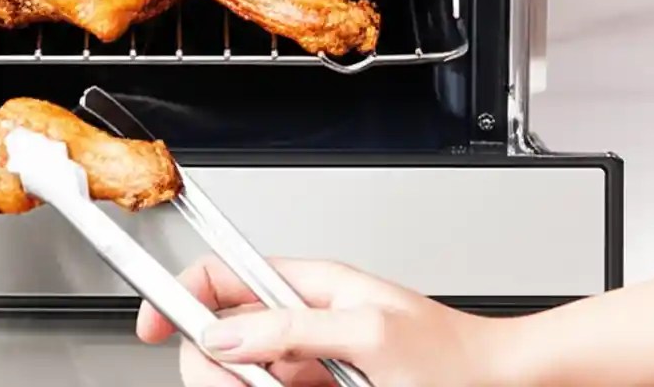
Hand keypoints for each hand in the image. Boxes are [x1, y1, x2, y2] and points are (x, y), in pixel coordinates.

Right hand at [136, 256, 516, 386]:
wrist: (500, 383)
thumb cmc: (454, 356)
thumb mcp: (366, 334)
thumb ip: (290, 328)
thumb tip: (224, 335)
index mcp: (310, 285)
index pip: (222, 277)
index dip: (180, 297)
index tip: (152, 328)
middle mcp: (304, 317)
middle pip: (223, 337)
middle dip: (218, 366)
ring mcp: (312, 357)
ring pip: (247, 375)